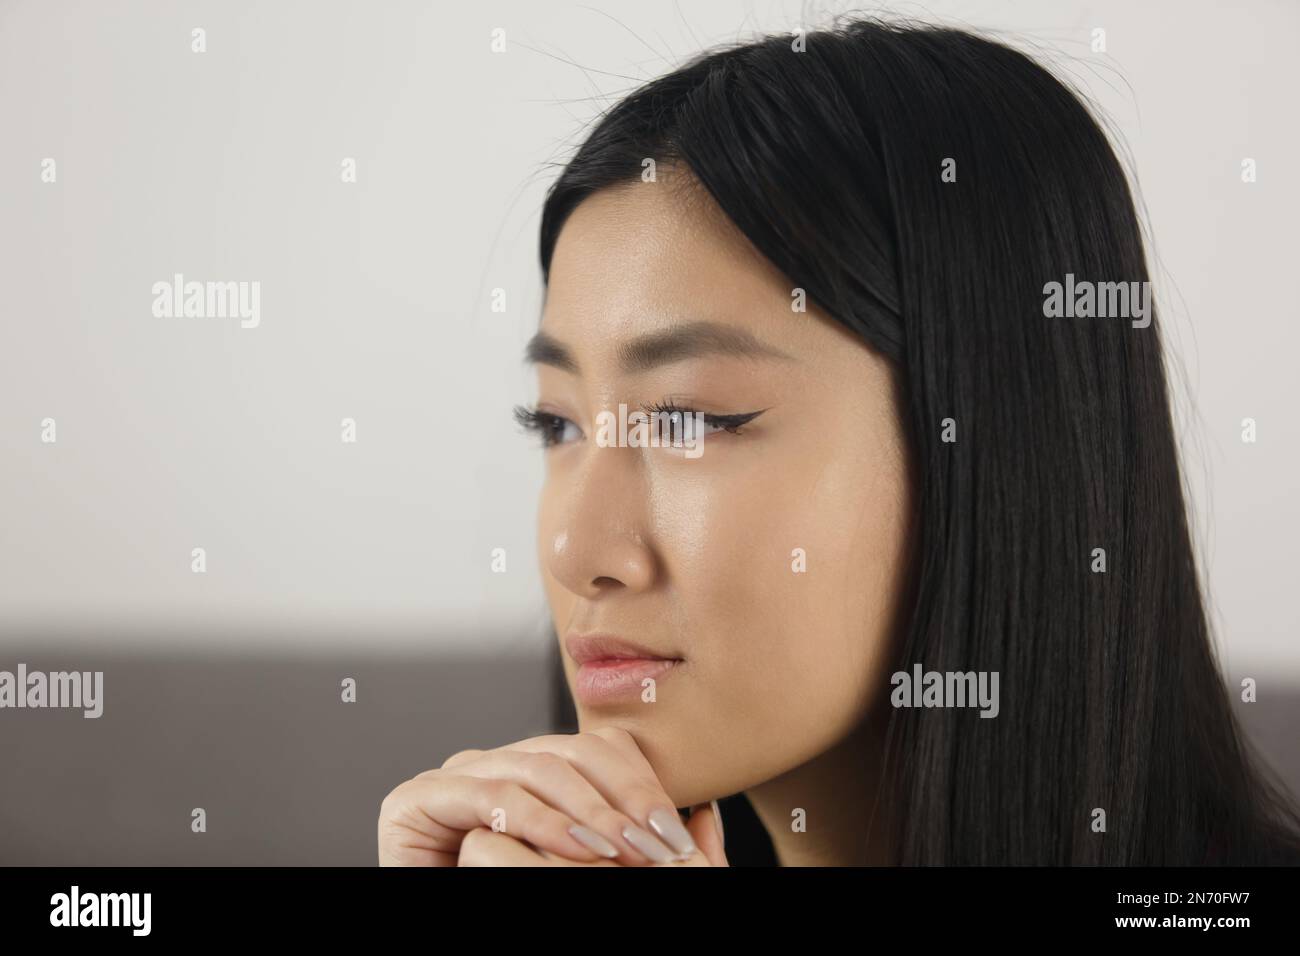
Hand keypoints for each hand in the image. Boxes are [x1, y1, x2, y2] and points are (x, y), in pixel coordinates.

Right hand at [378, 726, 724, 865]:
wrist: (437, 929)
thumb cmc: (511, 897)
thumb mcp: (588, 865)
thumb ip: (634, 837)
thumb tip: (702, 816)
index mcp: (534, 770)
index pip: (598, 750)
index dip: (641, 782)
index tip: (676, 830)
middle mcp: (496, 762)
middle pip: (572, 751)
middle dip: (624, 796)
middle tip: (659, 842)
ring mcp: (455, 775)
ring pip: (537, 768)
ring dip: (589, 811)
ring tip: (623, 849)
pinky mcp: (417, 798)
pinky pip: (491, 795)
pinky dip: (539, 821)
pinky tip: (574, 848)